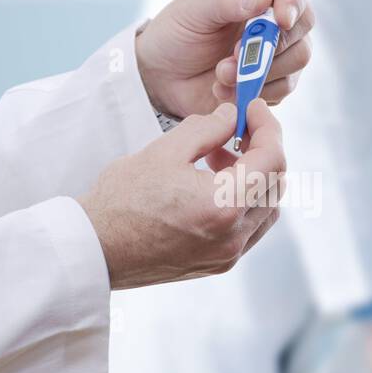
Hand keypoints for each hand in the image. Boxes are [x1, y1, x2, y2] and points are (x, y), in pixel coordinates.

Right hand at [76, 99, 284, 288]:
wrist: (96, 248)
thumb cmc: (122, 200)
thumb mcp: (165, 151)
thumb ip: (208, 128)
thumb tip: (232, 116)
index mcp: (224, 205)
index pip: (272, 160)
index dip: (268, 127)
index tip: (254, 109)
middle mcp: (233, 236)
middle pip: (275, 185)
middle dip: (263, 151)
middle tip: (237, 129)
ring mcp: (227, 254)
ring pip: (266, 209)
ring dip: (255, 178)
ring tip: (218, 157)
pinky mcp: (217, 264)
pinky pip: (249, 229)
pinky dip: (244, 202)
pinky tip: (214, 185)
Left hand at [135, 0, 313, 116]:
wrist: (163, 77)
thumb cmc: (176, 32)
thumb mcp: (193, 9)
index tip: (281, 20)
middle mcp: (274, 10)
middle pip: (304, 21)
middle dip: (272, 43)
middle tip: (234, 54)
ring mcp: (278, 45)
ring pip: (299, 56)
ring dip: (260, 70)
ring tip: (221, 74)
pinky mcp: (276, 77)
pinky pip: (285, 85)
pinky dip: (256, 91)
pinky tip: (225, 89)